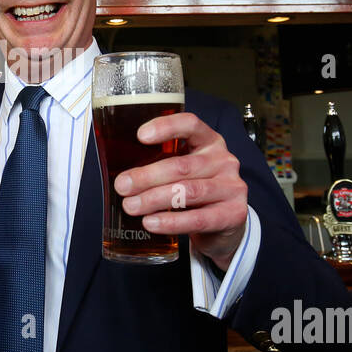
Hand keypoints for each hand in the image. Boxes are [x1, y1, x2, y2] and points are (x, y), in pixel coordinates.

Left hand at [114, 113, 248, 270]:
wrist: (225, 227)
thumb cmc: (196, 192)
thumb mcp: (184, 171)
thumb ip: (161, 163)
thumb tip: (118, 170)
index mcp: (209, 141)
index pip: (190, 125)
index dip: (166, 127)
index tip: (139, 136)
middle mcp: (224, 160)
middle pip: (182, 165)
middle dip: (147, 176)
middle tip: (122, 186)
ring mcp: (232, 187)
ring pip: (188, 191)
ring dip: (154, 199)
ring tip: (130, 206)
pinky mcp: (233, 214)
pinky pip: (198, 219)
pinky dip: (171, 222)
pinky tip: (151, 223)